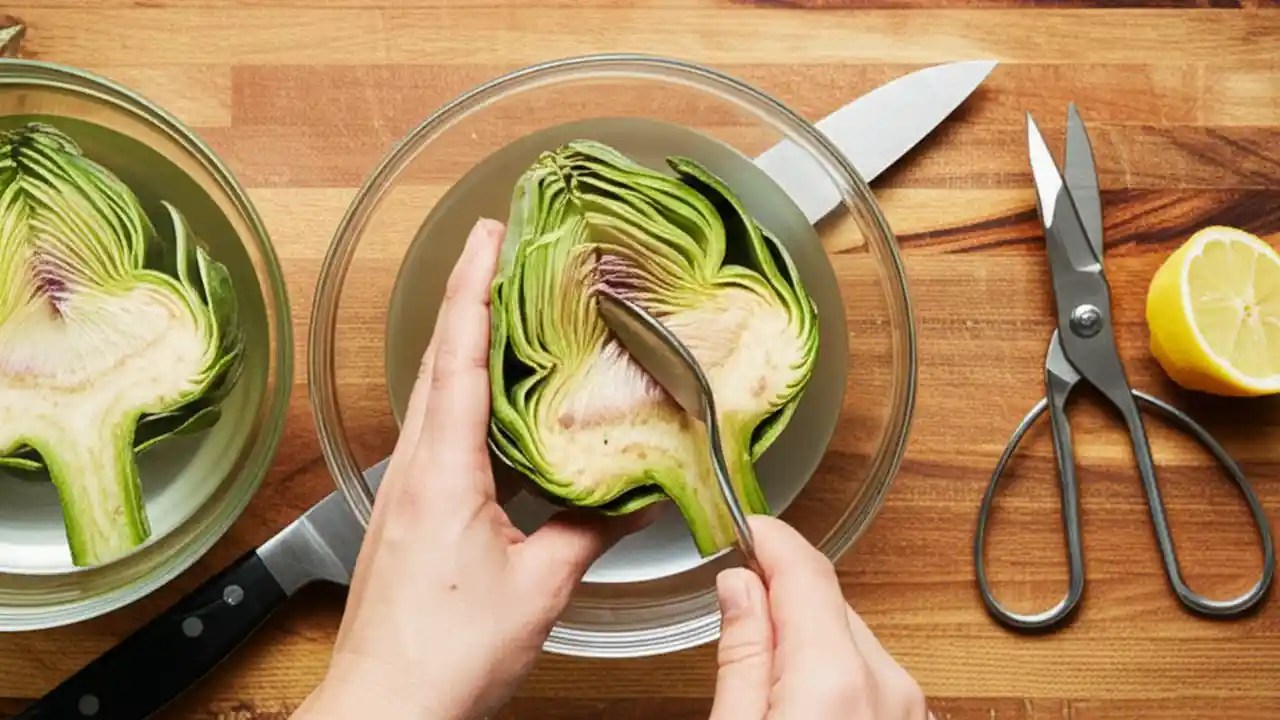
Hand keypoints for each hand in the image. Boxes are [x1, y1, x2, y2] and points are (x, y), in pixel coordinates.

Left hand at [296, 218, 638, 718]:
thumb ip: (590, 529)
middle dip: (468, 295)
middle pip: (439, 358)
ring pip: (436, 395)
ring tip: (507, 307)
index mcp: (443, 470)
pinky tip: (500, 406)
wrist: (383, 707)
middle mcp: (415, 466)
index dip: (474, 286)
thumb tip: (637, 493)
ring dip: (466, 343)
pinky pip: (440, 434)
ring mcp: (405, 488)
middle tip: (502, 248)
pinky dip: (469, 398)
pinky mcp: (408, 512)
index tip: (490, 232)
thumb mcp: (539, 587)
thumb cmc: (447, 655)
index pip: (458, 354)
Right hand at [711, 516, 928, 719]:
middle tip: (739, 631)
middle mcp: (889, 687)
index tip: (745, 531)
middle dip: (784, 611)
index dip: (772, 541)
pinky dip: (843, 689)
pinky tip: (813, 717)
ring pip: (853, 649)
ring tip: (775, 700)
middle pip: (829, 611)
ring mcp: (912, 711)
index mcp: (835, 679)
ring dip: (814, 655)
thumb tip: (740, 587)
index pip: (806, 572)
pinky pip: (875, 686)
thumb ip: (741, 659)